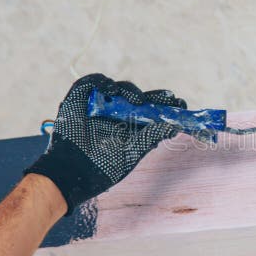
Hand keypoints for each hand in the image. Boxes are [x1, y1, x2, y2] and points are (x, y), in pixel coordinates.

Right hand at [25, 73, 186, 213]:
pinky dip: (104, 83)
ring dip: (132, 91)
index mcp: (130, 126)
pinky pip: (94, 82)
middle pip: (139, 98)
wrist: (75, 172)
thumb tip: (175, 125)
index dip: (165, 105)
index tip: (180, 104)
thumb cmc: (104, 166)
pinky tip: (114, 91)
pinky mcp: (81, 97)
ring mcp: (100, 104)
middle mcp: (117, 113)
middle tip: (168, 99)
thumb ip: (152, 136)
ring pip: (120, 89)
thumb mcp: (133, 151)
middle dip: (155, 97)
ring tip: (138, 101)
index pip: (151, 110)